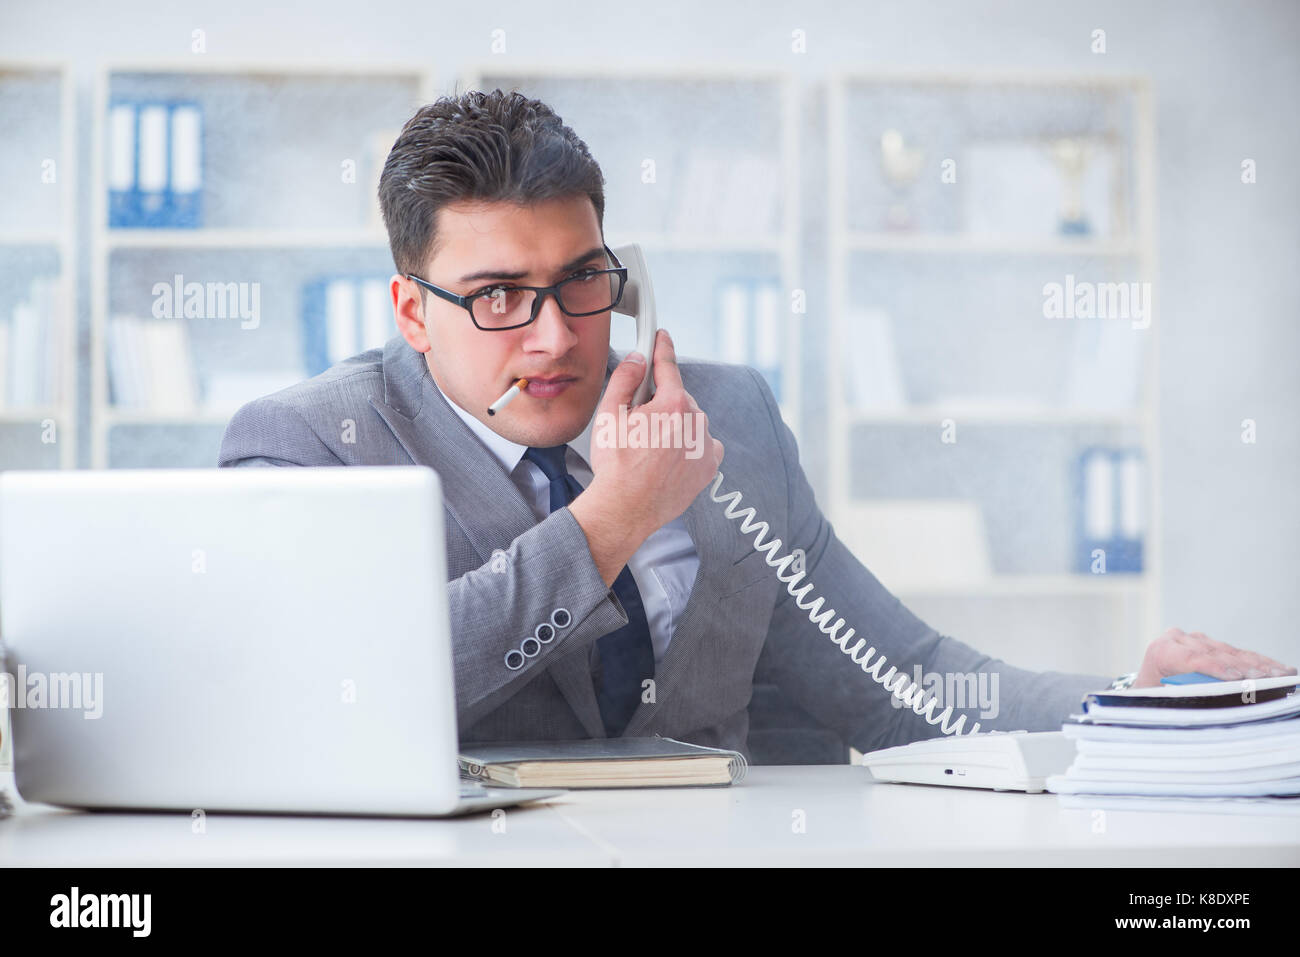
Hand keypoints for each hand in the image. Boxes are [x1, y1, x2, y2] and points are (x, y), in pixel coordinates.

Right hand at [585, 328, 723, 538]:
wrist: (626, 509)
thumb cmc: (615, 466)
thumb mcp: (609, 415)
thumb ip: (625, 380)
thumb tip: (639, 360)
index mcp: (673, 404)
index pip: (668, 366)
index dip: (661, 348)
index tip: (661, 336)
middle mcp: (696, 421)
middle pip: (677, 398)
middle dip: (659, 405)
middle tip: (637, 426)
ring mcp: (706, 445)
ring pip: (689, 422)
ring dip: (674, 427)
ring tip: (650, 450)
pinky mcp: (710, 466)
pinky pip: (702, 444)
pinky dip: (688, 446)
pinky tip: (667, 459)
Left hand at [1133, 628, 1296, 686]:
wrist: (1148, 687)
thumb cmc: (1154, 699)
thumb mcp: (1162, 702)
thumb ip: (1184, 697)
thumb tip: (1215, 701)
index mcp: (1161, 651)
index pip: (1191, 658)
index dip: (1216, 668)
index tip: (1238, 678)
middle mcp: (1177, 639)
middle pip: (1216, 654)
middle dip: (1244, 668)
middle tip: (1270, 679)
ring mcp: (1194, 638)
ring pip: (1231, 652)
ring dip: (1260, 665)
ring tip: (1284, 675)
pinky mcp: (1209, 642)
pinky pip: (1237, 653)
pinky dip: (1260, 663)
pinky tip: (1281, 669)